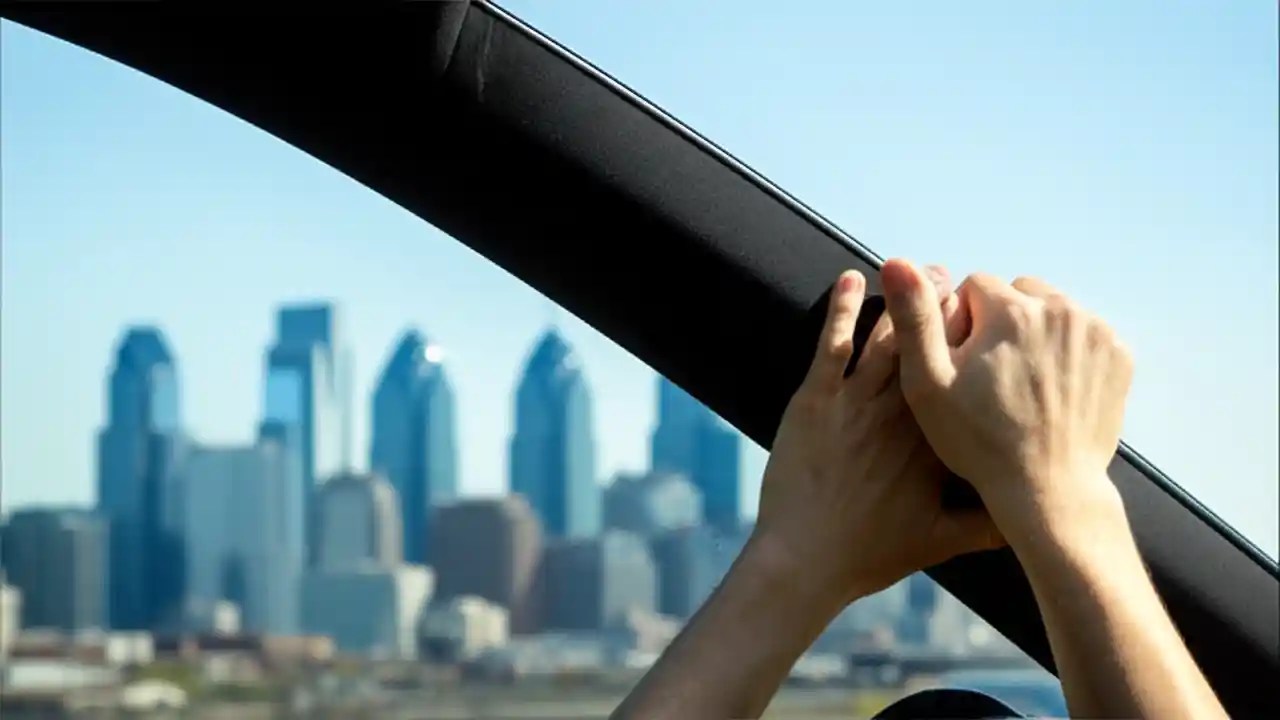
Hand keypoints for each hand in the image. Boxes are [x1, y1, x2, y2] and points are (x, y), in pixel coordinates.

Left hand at [753, 268, 1002, 605]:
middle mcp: (902, 414)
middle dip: (945, 307)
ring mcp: (856, 404)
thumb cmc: (872, 552)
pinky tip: (852, 278)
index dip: (976, 344)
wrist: (807, 560)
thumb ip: (991, 525)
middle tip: (957, 276)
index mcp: (937, 441)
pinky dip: (842, 309)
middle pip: (930, 348)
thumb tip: (1032, 519)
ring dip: (904, 302)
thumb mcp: (943, 541)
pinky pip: (831, 345)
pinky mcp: (815, 401)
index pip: (963, 380)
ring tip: (920, 270)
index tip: (990, 315)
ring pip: (886, 339)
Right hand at [880, 259, 1132, 533]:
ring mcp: (1096, 331)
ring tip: (1024, 382)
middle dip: (1003, 320)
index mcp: (1012, 310)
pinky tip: (1053, 389)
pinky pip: (1084, 333)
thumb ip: (915, 317)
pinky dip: (1068, 351)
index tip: (964, 363)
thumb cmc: (980, 441)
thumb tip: (897, 262)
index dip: (963, 323)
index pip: (976, 285)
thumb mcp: (928, 383)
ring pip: (1053, 309)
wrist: (1049, 489)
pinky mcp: (1119, 354)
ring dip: (1036, 332)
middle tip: (993, 373)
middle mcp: (1060, 309)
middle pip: (1019, 291)